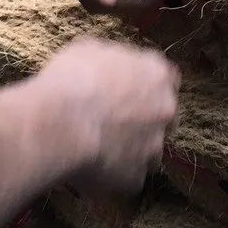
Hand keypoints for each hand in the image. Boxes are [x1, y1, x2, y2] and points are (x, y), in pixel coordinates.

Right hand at [31, 37, 179, 193]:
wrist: (60, 124)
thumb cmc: (71, 80)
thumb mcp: (88, 49)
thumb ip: (111, 59)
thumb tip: (108, 67)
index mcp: (156, 74)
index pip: (167, 79)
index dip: (147, 85)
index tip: (129, 90)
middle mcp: (165, 110)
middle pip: (163, 116)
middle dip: (144, 120)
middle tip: (114, 122)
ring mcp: (153, 147)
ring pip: (149, 151)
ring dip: (131, 150)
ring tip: (98, 148)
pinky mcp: (136, 178)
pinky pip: (128, 177)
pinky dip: (113, 174)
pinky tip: (90, 167)